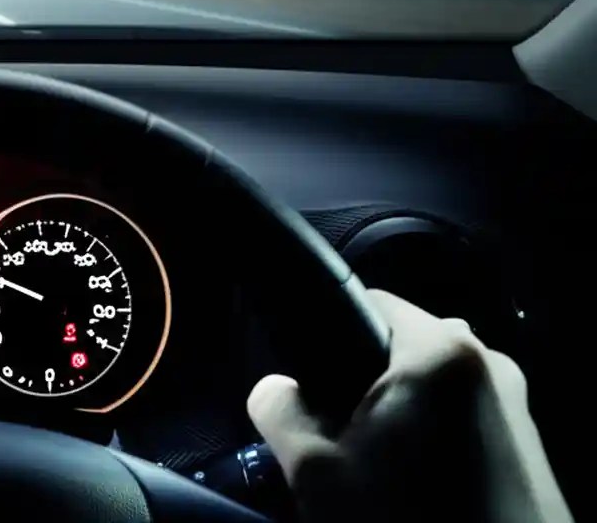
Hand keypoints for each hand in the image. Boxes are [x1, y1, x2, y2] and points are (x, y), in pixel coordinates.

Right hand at [248, 289, 571, 522]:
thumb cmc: (406, 520)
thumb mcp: (316, 472)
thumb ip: (280, 412)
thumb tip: (274, 390)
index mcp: (439, 350)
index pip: (367, 302)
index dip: (327, 337)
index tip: (311, 387)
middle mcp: (488, 362)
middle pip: (400, 348)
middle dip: (364, 385)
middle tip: (340, 441)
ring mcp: (516, 406)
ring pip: (432, 387)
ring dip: (400, 417)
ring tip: (377, 474)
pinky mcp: (529, 448)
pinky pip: (462, 420)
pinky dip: (433, 442)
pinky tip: (416, 490)